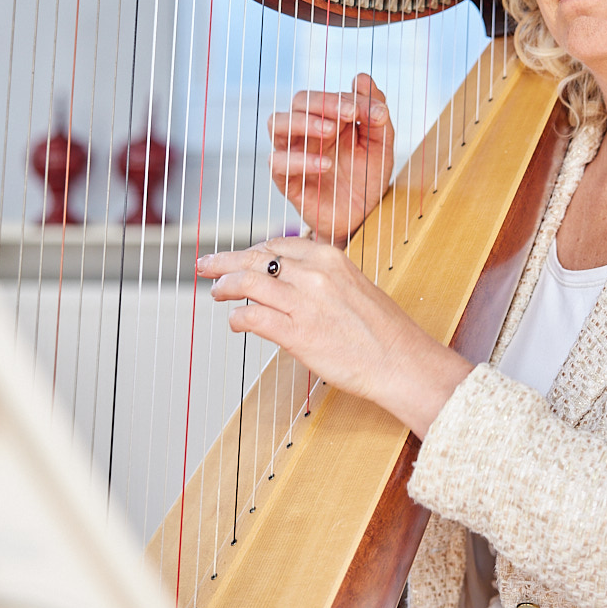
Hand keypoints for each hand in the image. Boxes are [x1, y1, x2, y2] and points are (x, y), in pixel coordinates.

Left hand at [196, 238, 471, 440]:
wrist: (402, 362)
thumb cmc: (382, 332)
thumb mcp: (353, 286)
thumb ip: (321, 276)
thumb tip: (290, 275)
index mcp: (329, 257)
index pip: (275, 245)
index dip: (249, 251)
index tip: (234, 257)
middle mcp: (314, 274)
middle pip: (255, 258)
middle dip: (223, 260)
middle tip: (204, 265)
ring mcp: (304, 303)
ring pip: (247, 282)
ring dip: (224, 286)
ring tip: (215, 293)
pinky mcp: (297, 334)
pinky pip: (252, 316)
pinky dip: (236, 317)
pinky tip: (235, 322)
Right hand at [268, 73, 393, 247]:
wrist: (363, 218)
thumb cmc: (368, 179)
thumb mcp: (381, 145)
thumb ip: (375, 113)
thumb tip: (362, 78)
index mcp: (328, 118)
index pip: (327, 95)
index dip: (346, 98)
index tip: (370, 111)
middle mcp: (306, 132)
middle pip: (299, 101)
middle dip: (323, 103)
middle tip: (349, 114)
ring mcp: (293, 154)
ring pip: (277, 124)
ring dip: (302, 122)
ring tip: (330, 132)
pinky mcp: (286, 180)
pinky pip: (278, 162)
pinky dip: (300, 160)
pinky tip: (326, 165)